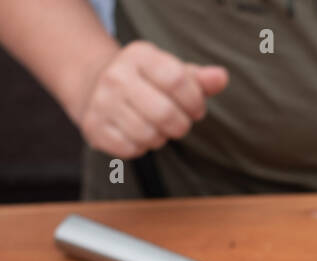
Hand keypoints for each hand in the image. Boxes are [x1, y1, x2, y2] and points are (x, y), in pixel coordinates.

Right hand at [73, 40, 227, 156]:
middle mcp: (116, 75)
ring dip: (161, 138)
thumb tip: (221, 78)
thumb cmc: (146, 82)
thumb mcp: (172, 72)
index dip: (195, 101)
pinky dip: (141, 147)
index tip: (196, 109)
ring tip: (156, 127)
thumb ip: (199, 79)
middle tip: (179, 123)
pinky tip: (137, 134)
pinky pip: (131, 149)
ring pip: (148, 135)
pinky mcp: (94, 127)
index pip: (178, 80)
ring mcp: (102, 102)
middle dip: (180, 125)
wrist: (95, 85)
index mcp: (139, 55)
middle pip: (165, 113)